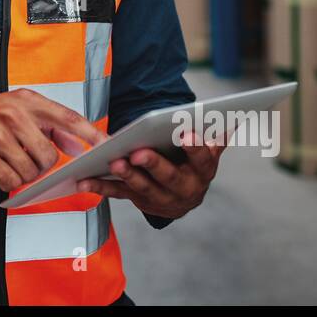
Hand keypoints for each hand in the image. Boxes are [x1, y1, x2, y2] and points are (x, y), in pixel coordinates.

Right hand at [0, 89, 106, 191]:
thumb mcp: (14, 111)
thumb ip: (48, 126)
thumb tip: (78, 143)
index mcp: (25, 100)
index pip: (67, 117)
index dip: (90, 134)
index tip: (108, 146)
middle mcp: (12, 114)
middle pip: (48, 154)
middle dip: (41, 164)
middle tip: (25, 159)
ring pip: (30, 171)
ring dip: (22, 174)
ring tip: (6, 162)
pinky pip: (11, 181)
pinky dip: (8, 182)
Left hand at [76, 131, 224, 218]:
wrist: (184, 197)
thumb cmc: (194, 163)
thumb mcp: (208, 150)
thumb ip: (215, 134)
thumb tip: (231, 115)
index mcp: (203, 171)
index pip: (202, 158)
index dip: (194, 147)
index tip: (186, 133)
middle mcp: (184, 189)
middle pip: (170, 177)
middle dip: (154, 165)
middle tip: (139, 152)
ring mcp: (161, 198)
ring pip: (143, 188)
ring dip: (128, 175)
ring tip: (114, 161)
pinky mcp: (139, 201)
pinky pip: (119, 193)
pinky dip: (101, 187)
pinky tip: (85, 181)